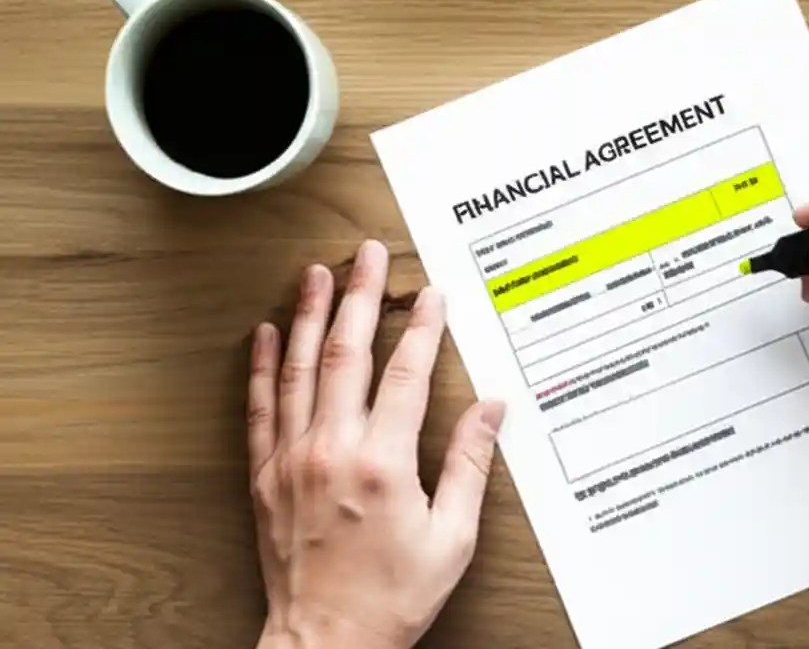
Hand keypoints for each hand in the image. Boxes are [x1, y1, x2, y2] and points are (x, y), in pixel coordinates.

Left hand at [246, 240, 504, 648]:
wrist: (325, 643)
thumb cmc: (391, 598)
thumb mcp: (451, 538)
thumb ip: (468, 466)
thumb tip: (490, 411)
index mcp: (383, 464)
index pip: (406, 375)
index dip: (422, 328)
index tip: (431, 295)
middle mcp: (332, 451)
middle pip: (348, 355)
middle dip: (361, 298)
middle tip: (368, 255)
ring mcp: (292, 460)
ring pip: (300, 370)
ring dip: (311, 316)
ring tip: (317, 274)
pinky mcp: (266, 476)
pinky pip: (261, 408)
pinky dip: (264, 367)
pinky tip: (268, 333)